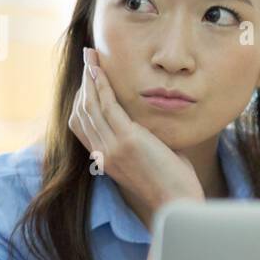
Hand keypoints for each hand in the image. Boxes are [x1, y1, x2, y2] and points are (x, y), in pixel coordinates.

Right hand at [68, 46, 206, 222]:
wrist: (179, 203)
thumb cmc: (173, 183)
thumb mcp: (152, 158)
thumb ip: (146, 141)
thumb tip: (155, 127)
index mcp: (105, 159)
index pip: (81, 125)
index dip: (81, 99)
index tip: (87, 79)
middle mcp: (102, 153)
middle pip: (82, 111)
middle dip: (84, 82)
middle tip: (88, 59)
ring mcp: (112, 147)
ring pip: (91, 105)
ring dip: (90, 77)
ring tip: (91, 56)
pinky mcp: (127, 141)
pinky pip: (107, 106)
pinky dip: (102, 85)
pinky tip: (100, 70)